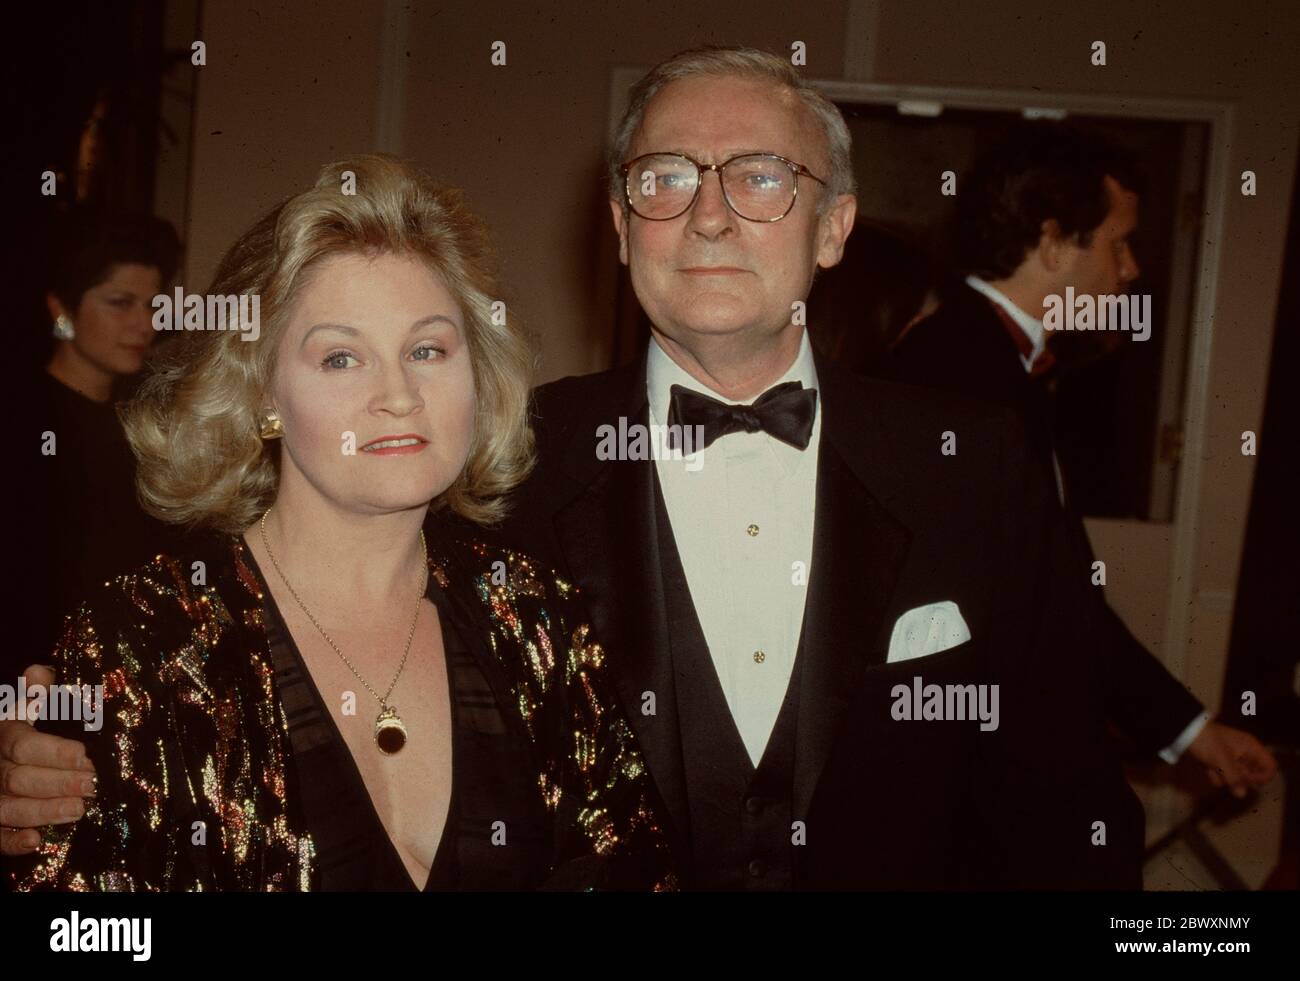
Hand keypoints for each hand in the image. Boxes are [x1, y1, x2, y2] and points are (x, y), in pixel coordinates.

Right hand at [0, 664, 95, 855]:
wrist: (1, 755)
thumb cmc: (18, 730)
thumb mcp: (22, 707)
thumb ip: (35, 692)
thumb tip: (39, 670)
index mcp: (3, 736)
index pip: (23, 746)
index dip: (53, 753)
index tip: (85, 756)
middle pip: (18, 780)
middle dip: (57, 784)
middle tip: (91, 785)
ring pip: (8, 809)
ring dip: (43, 811)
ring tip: (79, 810)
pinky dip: (12, 842)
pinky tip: (36, 841)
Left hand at [1185, 720, 1277, 798]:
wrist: (1183, 731)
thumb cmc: (1206, 741)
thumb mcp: (1222, 759)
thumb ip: (1234, 777)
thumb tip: (1241, 795)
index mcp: (1251, 747)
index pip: (1270, 767)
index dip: (1262, 777)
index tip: (1248, 779)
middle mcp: (1244, 753)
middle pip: (1253, 775)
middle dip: (1240, 778)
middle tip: (1228, 772)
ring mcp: (1231, 759)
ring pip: (1236, 778)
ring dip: (1224, 777)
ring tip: (1214, 767)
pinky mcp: (1218, 763)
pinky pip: (1222, 776)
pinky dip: (1214, 774)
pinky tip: (1206, 768)